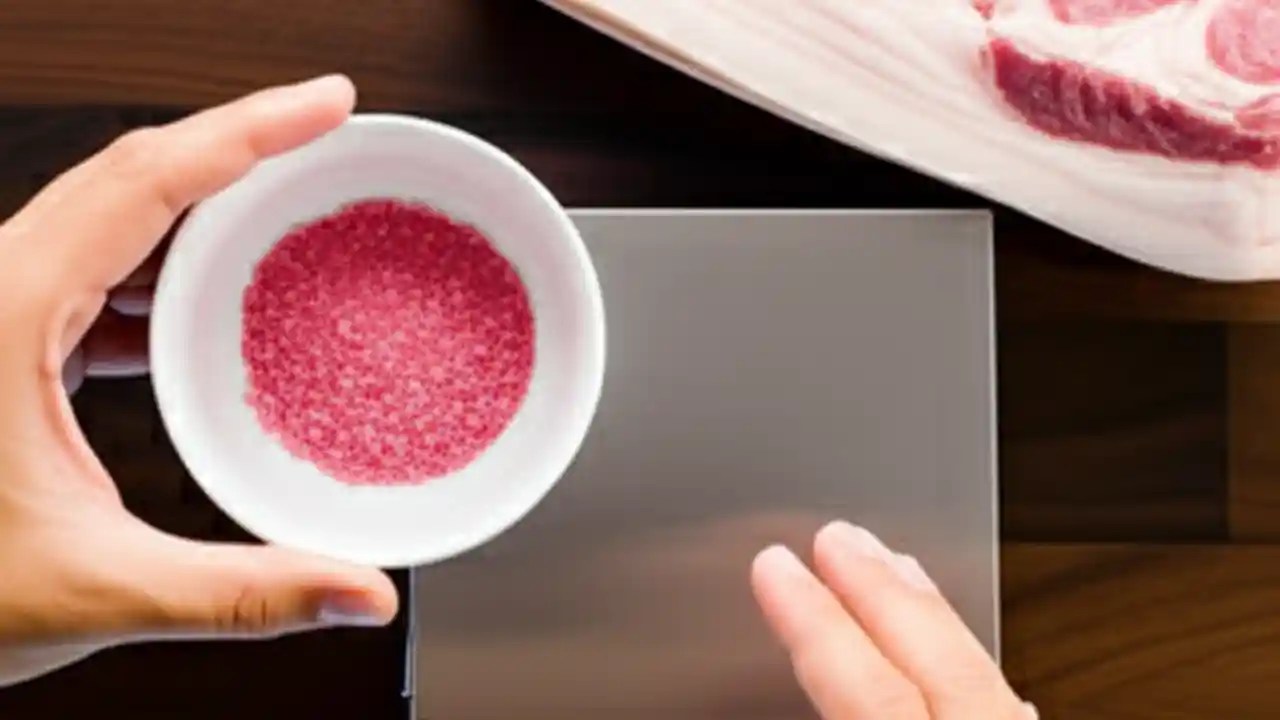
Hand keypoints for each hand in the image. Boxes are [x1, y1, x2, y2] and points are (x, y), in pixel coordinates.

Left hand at [0, 75, 397, 686]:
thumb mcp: (97, 589)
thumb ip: (244, 592)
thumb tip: (364, 594)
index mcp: (6, 313)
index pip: (148, 181)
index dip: (250, 130)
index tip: (328, 104)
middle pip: (133, 172)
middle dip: (240, 142)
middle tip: (328, 132)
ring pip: (108, 211)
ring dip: (200, 198)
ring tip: (281, 200)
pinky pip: (90, 263)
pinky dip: (160, 259)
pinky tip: (199, 296)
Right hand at [752, 521, 1034, 718]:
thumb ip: (827, 711)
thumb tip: (795, 669)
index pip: (870, 688)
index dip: (815, 620)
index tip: (776, 566)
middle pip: (941, 661)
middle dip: (880, 590)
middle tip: (838, 534)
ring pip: (989, 674)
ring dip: (933, 614)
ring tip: (895, 565)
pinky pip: (1013, 704)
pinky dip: (973, 662)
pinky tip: (960, 651)